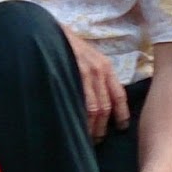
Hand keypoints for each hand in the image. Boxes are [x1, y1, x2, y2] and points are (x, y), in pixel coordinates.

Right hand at [63, 26, 128, 140]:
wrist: (49, 31)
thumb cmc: (68, 47)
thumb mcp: (88, 58)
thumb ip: (96, 76)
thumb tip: (101, 101)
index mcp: (106, 67)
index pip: (119, 95)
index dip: (122, 114)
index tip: (121, 127)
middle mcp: (99, 70)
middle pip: (106, 107)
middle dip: (103, 127)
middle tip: (98, 140)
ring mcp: (85, 73)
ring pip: (93, 109)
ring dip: (91, 127)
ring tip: (86, 138)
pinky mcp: (71, 75)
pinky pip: (78, 102)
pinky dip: (79, 117)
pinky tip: (75, 125)